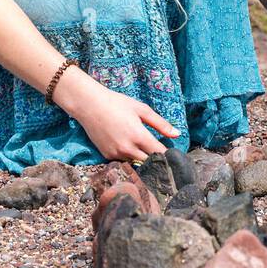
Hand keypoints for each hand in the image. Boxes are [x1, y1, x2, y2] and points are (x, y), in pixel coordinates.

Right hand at [52, 66, 178, 162]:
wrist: (89, 105)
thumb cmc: (117, 103)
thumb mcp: (142, 110)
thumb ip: (160, 124)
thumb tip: (177, 134)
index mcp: (139, 136)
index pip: (160, 154)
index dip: (169, 156)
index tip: (174, 156)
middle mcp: (127, 148)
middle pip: (149, 163)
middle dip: (157, 160)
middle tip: (162, 156)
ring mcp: (116, 154)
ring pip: (136, 164)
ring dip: (143, 160)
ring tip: (147, 153)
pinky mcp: (107, 156)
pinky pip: (124, 162)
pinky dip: (130, 158)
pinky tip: (131, 150)